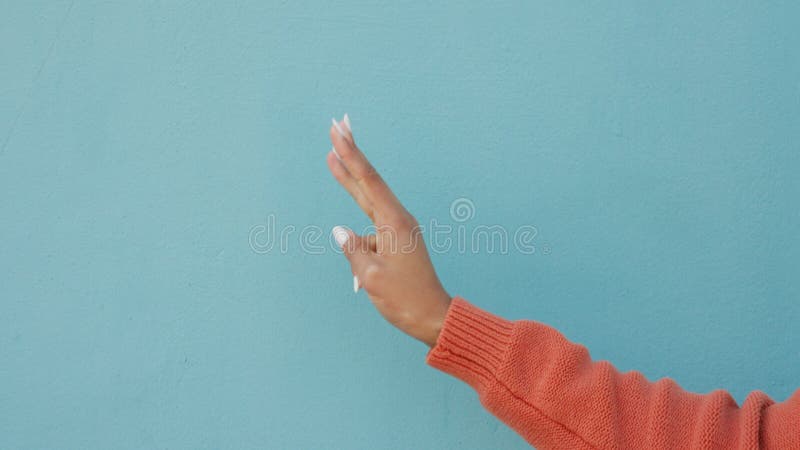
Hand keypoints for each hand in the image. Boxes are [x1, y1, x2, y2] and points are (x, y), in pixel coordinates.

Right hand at [327, 115, 451, 346]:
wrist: (433, 318)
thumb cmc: (404, 300)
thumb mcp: (371, 276)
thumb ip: (353, 250)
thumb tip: (342, 232)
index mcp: (394, 223)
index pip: (368, 181)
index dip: (351, 155)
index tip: (338, 132)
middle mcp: (397, 221)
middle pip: (369, 181)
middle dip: (350, 153)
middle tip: (337, 125)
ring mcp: (397, 230)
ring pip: (367, 199)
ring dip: (350, 179)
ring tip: (332, 155)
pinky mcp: (395, 242)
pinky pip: (370, 225)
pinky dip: (356, 220)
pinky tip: (356, 252)